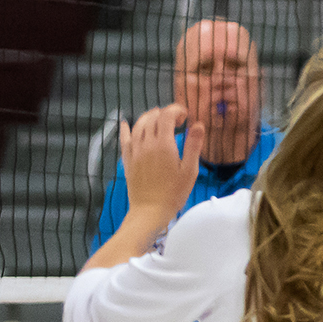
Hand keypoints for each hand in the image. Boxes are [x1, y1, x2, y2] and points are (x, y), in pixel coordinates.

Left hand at [118, 105, 202, 223]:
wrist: (150, 211)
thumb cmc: (174, 192)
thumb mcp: (190, 170)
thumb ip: (193, 146)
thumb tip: (198, 125)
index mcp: (164, 145)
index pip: (166, 115)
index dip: (176, 110)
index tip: (185, 117)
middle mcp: (147, 144)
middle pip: (152, 118)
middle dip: (165, 113)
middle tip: (176, 122)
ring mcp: (135, 151)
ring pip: (138, 125)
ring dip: (148, 118)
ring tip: (158, 120)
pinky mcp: (127, 160)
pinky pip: (124, 139)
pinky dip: (126, 129)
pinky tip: (126, 123)